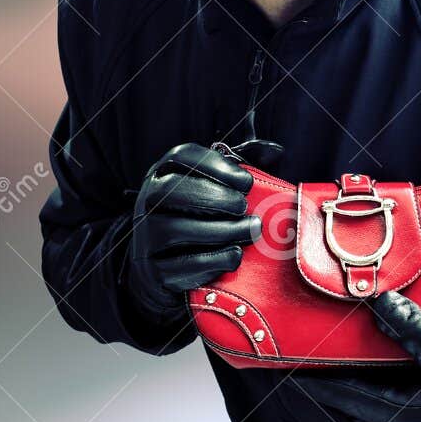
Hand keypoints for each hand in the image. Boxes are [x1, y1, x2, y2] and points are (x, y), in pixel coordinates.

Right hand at [126, 143, 256, 317]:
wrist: (166, 270)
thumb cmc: (199, 220)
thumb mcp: (214, 190)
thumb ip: (241, 169)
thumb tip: (275, 150)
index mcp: (163, 174)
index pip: (180, 157)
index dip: (215, 165)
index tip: (247, 181)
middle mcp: (147, 202)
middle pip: (171, 190)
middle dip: (214, 196)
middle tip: (244, 206)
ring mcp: (145, 237)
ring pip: (173, 229)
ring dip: (219, 230)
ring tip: (250, 230)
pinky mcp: (152, 271)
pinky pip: (178, 266)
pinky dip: (211, 261)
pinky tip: (235, 255)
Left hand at [289, 292, 420, 421]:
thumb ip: (411, 326)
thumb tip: (379, 301)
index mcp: (401, 417)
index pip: (347, 397)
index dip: (320, 384)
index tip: (296, 375)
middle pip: (356, 420)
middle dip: (335, 402)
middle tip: (316, 384)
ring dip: (359, 415)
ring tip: (347, 396)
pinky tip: (391, 414)